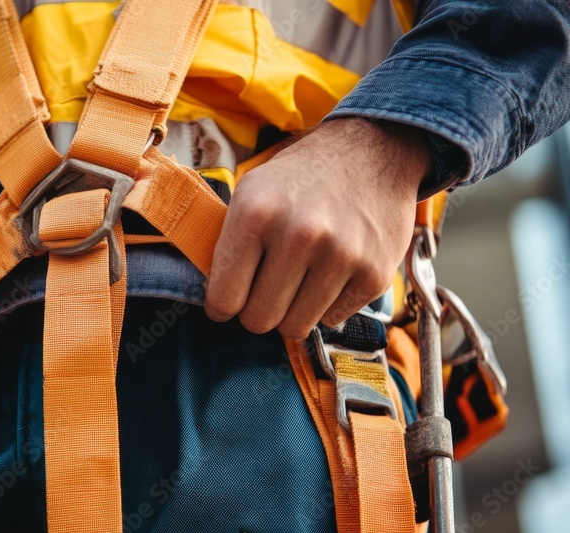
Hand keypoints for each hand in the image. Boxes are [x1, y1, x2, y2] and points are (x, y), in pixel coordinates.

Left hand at [204, 118, 430, 337]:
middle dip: (257, 312)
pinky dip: (328, 305)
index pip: (224, 297)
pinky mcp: (374, 273)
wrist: (374, 149)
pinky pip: (332, 320)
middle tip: (265, 292)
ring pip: (296, 327)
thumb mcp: (252, 191)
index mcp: (256, 212)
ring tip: (298, 280)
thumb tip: (214, 298)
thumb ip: (230, 243)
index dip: (221, 307)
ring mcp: (341, 255)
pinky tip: (330, 273)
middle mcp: (298, 234)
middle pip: (259, 320)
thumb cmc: (302, 176)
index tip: (227, 304)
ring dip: (292, 311)